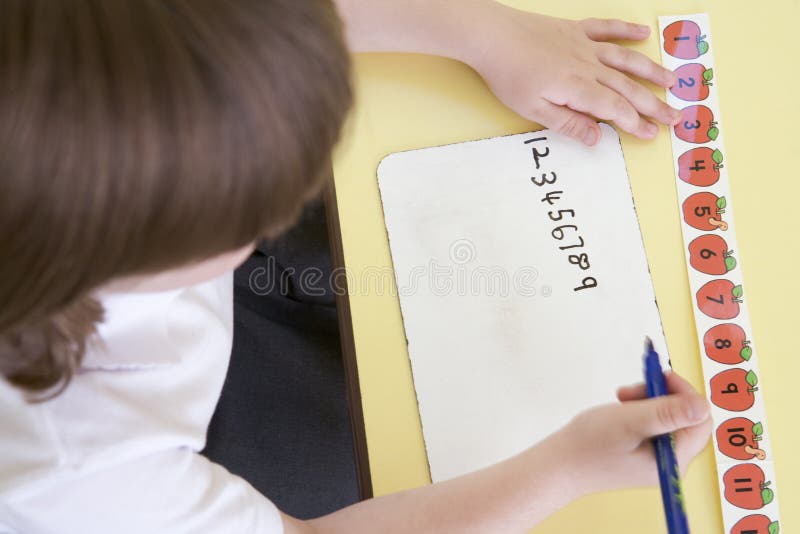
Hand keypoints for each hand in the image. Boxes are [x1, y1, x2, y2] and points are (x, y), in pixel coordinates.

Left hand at [465, 7, 680, 144]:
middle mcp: (588, 66)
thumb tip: (598, 139)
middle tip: (674, 118)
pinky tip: (644, 34)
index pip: (615, 110)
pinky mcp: (574, 30)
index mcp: (578, 89)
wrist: (493, 36)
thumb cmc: (509, 76)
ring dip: (650, 71)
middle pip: (627, 88)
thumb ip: (568, 124)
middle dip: (653, 105)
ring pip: (625, 59)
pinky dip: (626, 31)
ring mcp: (583, 46)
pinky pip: (607, 29)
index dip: (635, 124)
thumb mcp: (533, 110)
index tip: (652, 135)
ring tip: (672, 81)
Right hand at [554, 372, 711, 494]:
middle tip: (632, 390)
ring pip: (668, 418)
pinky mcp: (644, 454)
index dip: (683, 393)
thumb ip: (666, 413)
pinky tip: (621, 409)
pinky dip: (640, 411)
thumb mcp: (629, 422)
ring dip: (649, 401)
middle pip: (685, 418)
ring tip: (622, 399)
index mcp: (674, 460)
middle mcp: (671, 463)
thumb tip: (702, 405)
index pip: (699, 419)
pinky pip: (654, 425)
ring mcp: (657, 460)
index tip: (659, 376)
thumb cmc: (589, 445)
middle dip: (662, 396)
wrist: (560, 465)